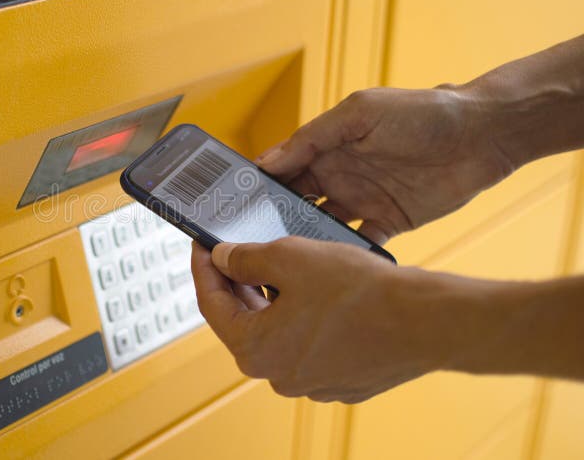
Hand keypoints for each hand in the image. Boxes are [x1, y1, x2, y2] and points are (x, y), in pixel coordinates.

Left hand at [191, 238, 462, 402]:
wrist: (424, 321)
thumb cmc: (360, 293)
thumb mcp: (290, 257)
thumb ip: (246, 258)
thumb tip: (224, 259)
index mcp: (256, 350)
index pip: (212, 304)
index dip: (204, 269)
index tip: (203, 246)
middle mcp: (279, 375)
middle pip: (244, 320)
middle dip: (238, 283)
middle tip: (237, 251)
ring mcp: (311, 381)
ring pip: (279, 332)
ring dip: (273, 299)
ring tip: (280, 264)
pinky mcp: (341, 379)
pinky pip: (310, 343)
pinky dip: (304, 317)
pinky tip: (316, 291)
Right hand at [256, 87, 514, 242]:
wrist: (481, 135)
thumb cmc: (422, 112)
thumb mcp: (359, 113)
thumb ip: (313, 137)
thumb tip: (268, 160)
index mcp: (329, 146)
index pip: (285, 167)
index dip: (261, 182)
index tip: (235, 201)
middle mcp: (341, 175)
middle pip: (296, 200)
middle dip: (274, 216)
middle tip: (251, 236)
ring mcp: (363, 201)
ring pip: (321, 226)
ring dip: (304, 239)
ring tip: (282, 256)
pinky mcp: (388, 223)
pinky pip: (359, 245)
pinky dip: (344, 256)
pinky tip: (327, 268)